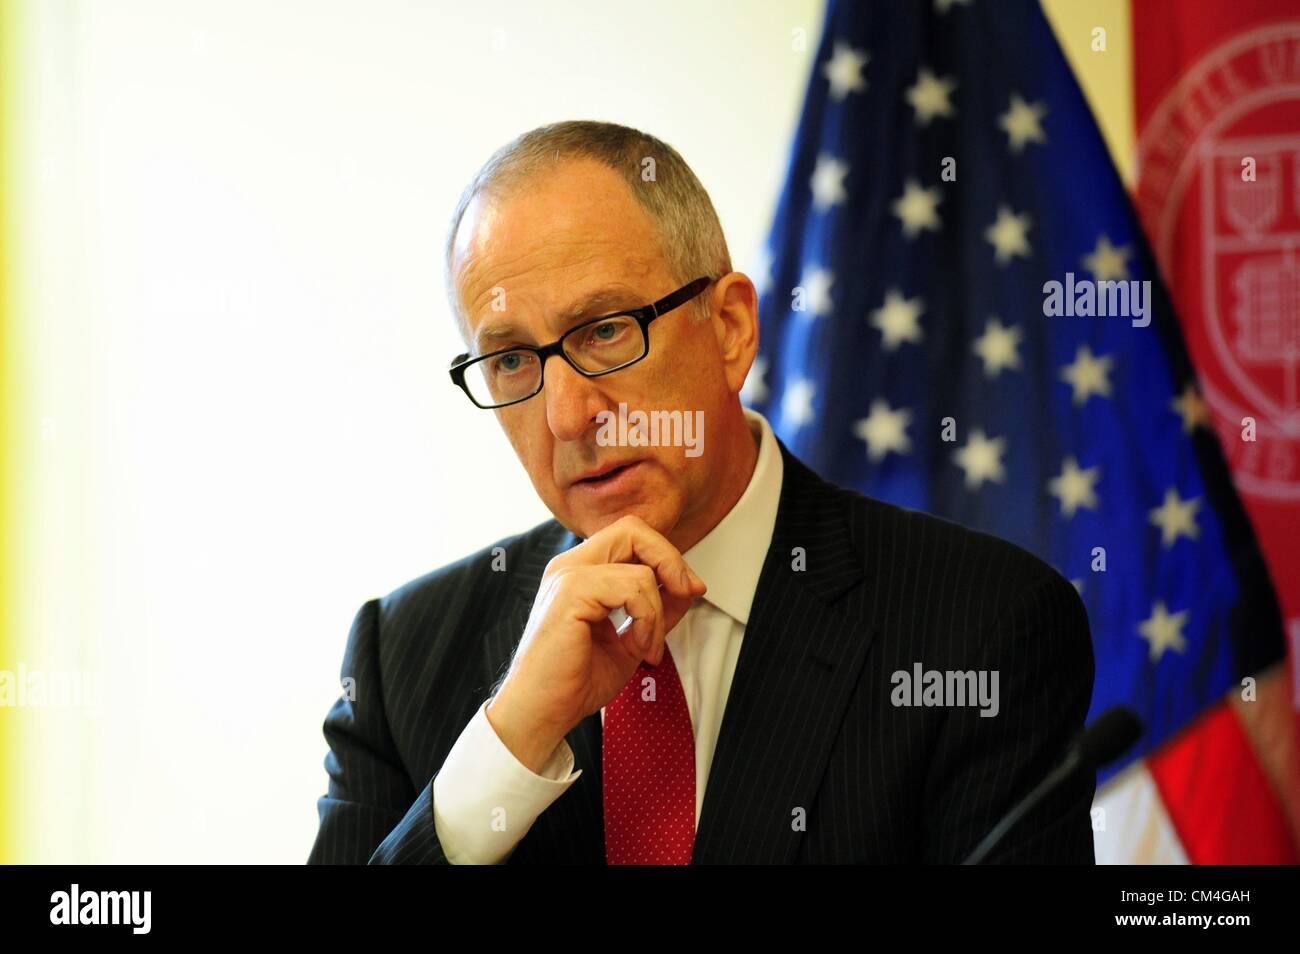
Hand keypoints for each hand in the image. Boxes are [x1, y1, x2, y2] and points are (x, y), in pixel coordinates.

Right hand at [486, 515, 706, 773]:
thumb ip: (656, 609)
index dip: (665, 556)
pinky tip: (639, 647)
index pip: (630, 535)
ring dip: (659, 611)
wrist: (543, 712)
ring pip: (641, 567)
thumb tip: (689, 586)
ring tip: (647, 646)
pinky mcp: (571, 592)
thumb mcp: (631, 638)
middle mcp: (570, 565)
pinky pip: (634, 588)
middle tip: (686, 594)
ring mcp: (568, 575)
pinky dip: (648, 620)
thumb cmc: (576, 681)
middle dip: (670, 561)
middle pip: (633, 529)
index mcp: (580, 571)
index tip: (688, 589)